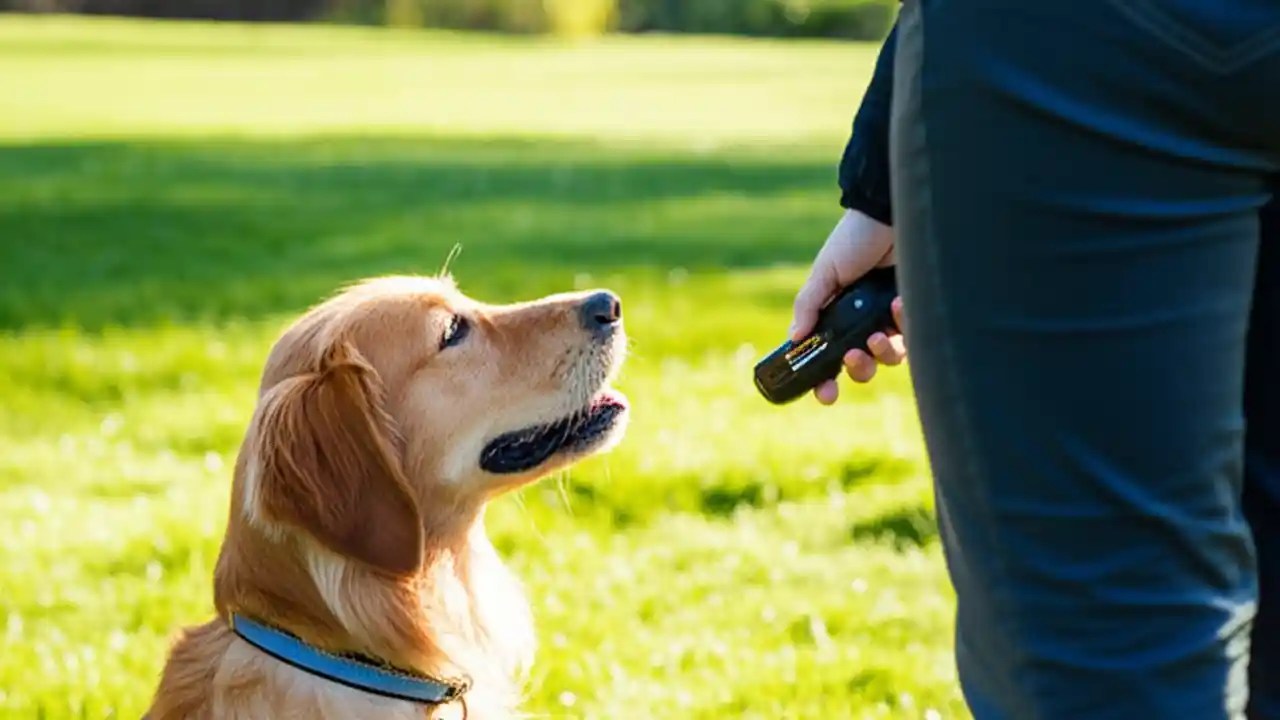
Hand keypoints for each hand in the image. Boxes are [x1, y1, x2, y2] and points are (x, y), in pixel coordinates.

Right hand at [790, 209, 905, 404]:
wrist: (890, 215)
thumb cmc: (854, 239)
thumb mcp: (825, 271)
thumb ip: (808, 304)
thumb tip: (793, 339)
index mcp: (836, 317)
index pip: (827, 359)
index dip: (825, 381)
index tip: (826, 395)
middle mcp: (863, 322)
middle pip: (861, 367)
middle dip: (858, 370)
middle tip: (853, 357)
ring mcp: (890, 319)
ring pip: (889, 358)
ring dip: (882, 353)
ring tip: (879, 334)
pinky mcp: (916, 311)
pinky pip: (913, 336)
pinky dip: (904, 326)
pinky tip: (898, 305)